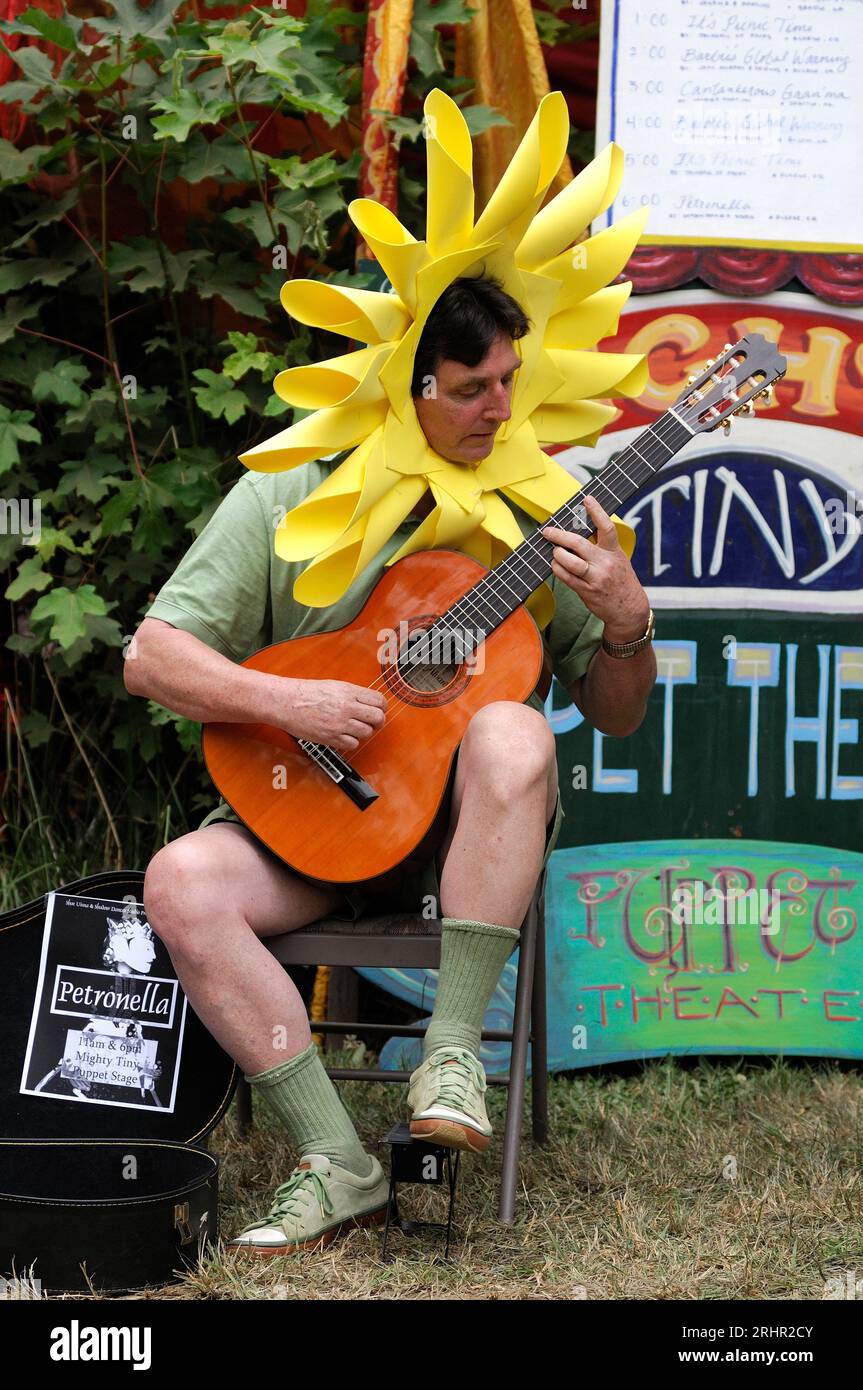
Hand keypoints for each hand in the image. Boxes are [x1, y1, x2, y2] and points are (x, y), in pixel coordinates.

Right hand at [280, 678, 386, 753]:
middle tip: (371, 723)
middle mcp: (346, 707)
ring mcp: (339, 723)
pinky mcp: (331, 737)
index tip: (379, 710)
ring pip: (367, 732)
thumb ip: (353, 694)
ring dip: (363, 732)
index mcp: (348, 691)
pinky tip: (343, 735)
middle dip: (378, 721)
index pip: (379, 701)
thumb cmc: (306, 693)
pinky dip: (351, 742)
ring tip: (353, 728)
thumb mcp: (334, 686)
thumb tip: (370, 702)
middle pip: (378, 718)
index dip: (382, 707)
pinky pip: (352, 744)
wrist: (286, 702)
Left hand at [542, 494, 649, 642]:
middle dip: (560, 535)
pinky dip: (558, 569)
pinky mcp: (586, 591)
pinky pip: (566, 577)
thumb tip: (581, 529)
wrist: (629, 610)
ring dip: (557, 554)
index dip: (597, 512)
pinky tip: (555, 564)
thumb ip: (603, 546)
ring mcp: (596, 578)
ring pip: (570, 561)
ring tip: (554, 551)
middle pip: (579, 544)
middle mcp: (605, 564)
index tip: (587, 499)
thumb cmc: (621, 581)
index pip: (607, 528)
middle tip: (548, 531)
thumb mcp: (618, 559)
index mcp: (615, 552)